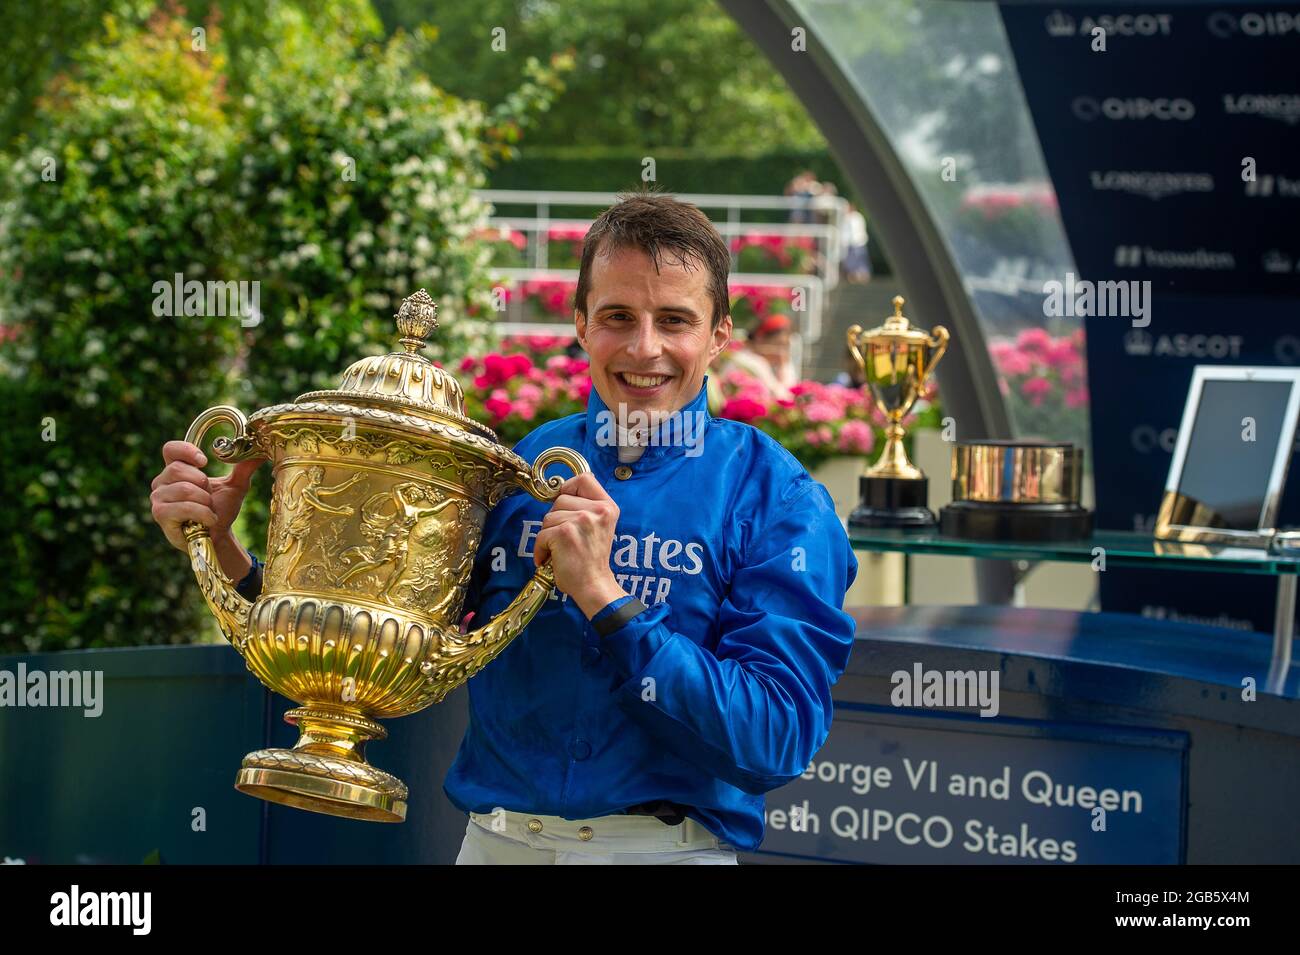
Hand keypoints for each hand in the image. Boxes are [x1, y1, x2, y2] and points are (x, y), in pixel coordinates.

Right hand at [150, 440, 263, 577]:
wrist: (218, 537)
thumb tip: (262, 448)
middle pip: (179, 469)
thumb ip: (245, 467)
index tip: (205, 461)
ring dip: (205, 502)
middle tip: (210, 496)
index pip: (171, 449)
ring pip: (185, 489)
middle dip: (203, 483)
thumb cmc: (221, 509)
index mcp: (176, 470)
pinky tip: (209, 520)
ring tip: (209, 510)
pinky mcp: (161, 514)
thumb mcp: (236, 486)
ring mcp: (158, 498)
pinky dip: (203, 514)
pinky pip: (185, 507)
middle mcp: (162, 482)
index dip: (186, 451)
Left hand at [534, 472, 626, 618]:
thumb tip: (559, 492)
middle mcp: (597, 511)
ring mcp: (581, 521)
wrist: (593, 584)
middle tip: (566, 537)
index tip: (566, 505)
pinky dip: (541, 549)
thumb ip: (587, 506)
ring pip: (548, 517)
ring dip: (548, 535)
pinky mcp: (565, 534)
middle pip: (560, 499)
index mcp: (608, 506)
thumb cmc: (592, 559)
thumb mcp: (600, 525)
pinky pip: (541, 535)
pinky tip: (552, 558)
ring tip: (562, 549)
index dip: (569, 487)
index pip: (584, 478)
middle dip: (556, 518)